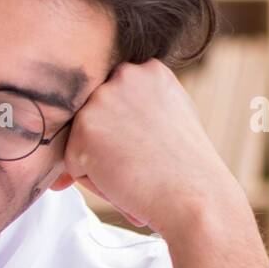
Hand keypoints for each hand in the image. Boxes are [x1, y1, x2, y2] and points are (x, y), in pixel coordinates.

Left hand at [54, 59, 268, 267]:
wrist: (196, 197)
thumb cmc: (188, 171)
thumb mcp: (171, 120)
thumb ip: (139, 111)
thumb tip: (103, 126)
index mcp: (149, 70)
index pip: (114, 100)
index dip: (122, 133)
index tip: (144, 150)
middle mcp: (124, 75)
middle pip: (94, 117)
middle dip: (108, 147)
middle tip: (142, 165)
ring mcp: (102, 99)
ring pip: (82, 141)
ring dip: (102, 165)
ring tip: (138, 173)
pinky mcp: (83, 128)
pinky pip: (72, 164)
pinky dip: (94, 182)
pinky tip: (126, 181)